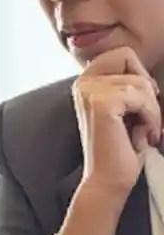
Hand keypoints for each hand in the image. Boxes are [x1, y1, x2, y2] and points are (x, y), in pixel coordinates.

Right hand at [72, 47, 161, 195]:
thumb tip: (147, 74)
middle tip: (144, 113)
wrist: (109, 180)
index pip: (121, 54)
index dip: (139, 74)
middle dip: (145, 85)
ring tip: (144, 130)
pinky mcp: (101, 104)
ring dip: (152, 109)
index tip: (140, 104)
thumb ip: (127, 87)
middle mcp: (82, 83)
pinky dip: (151, 117)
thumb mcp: (124, 109)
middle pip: (127, 56)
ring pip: (140, 81)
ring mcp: (89, 92)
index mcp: (86, 82)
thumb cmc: (121, 148)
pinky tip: (143, 135)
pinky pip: (141, 97)